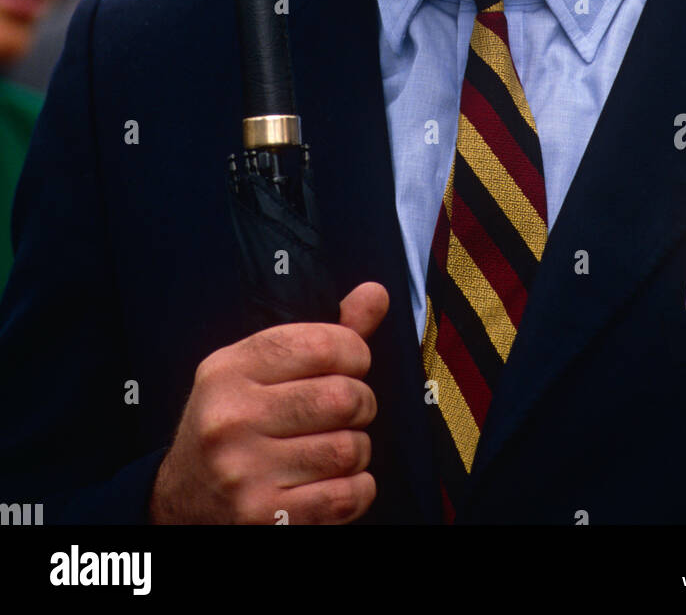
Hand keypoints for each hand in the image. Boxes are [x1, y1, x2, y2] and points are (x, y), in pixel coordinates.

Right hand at [148, 281, 388, 524]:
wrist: (182, 502)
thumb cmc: (235, 424)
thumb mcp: (258, 370)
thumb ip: (323, 335)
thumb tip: (378, 292)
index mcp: (230, 369)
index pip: (322, 344)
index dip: (355, 353)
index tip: (351, 365)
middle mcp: (231, 418)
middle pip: (343, 397)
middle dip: (361, 402)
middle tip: (349, 410)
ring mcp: (244, 472)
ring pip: (349, 449)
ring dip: (358, 449)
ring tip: (337, 447)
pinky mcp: (263, 518)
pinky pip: (346, 497)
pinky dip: (358, 489)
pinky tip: (338, 481)